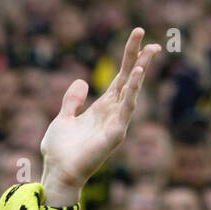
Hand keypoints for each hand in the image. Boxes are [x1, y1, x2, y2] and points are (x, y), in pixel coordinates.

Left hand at [39, 28, 159, 197]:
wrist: (57, 173)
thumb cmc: (59, 152)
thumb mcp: (63, 119)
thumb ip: (73, 101)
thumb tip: (82, 81)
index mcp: (102, 108)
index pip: (120, 78)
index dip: (129, 58)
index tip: (138, 36)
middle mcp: (112, 113)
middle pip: (130, 81)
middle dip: (141, 60)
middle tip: (152, 41)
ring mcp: (116, 123)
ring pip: (132, 91)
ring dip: (141, 71)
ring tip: (150, 51)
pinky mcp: (115, 134)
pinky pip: (126, 108)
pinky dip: (133, 91)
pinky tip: (136, 75)